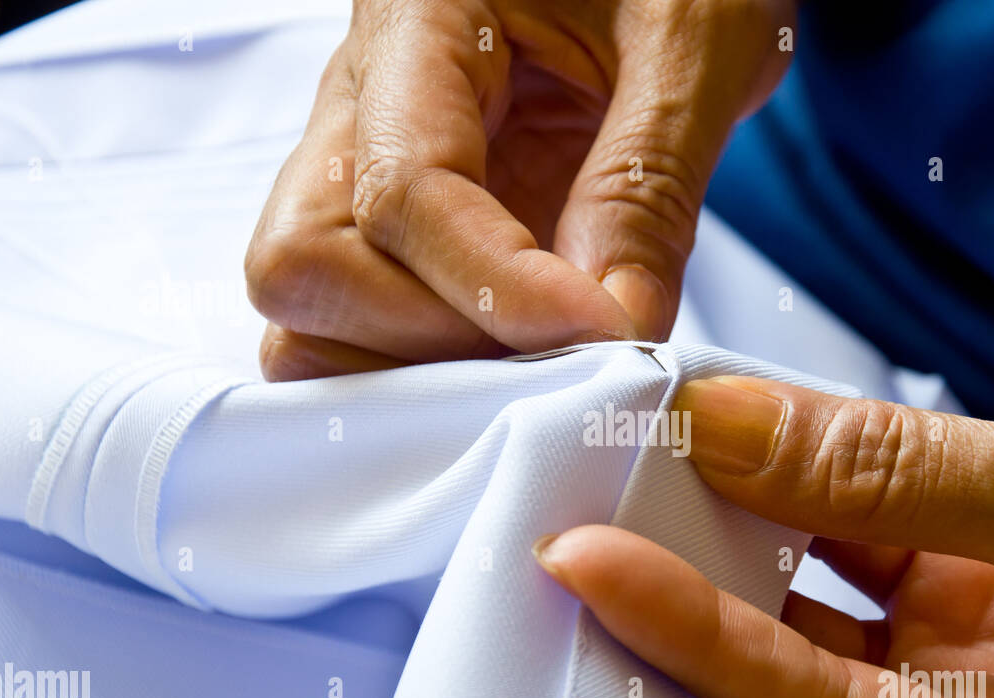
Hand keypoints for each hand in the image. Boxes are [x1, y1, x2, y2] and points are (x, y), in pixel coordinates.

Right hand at [245, 0, 794, 380]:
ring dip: (418, 365)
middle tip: (557, 350)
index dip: (493, 290)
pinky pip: (362, 322)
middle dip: (426, 340)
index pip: (402, 192)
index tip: (600, 331)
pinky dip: (430, 365)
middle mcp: (363, 99)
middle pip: (302, 266)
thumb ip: (647, 190)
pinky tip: (521, 359)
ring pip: (311, 309)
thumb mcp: (692, 48)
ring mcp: (369, 166)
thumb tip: (613, 333)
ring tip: (542, 359)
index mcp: (417, 17)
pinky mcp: (402, 224)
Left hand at [533, 365, 993, 697]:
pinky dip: (799, 504)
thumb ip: (895, 469)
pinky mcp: (966, 609)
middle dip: (687, 620)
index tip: (589, 565)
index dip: (694, 643)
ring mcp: (970, 681)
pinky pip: (854, 561)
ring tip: (641, 484)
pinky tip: (744, 448)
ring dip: (733, 550)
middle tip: (584, 540)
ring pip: (813, 626)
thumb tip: (724, 427)